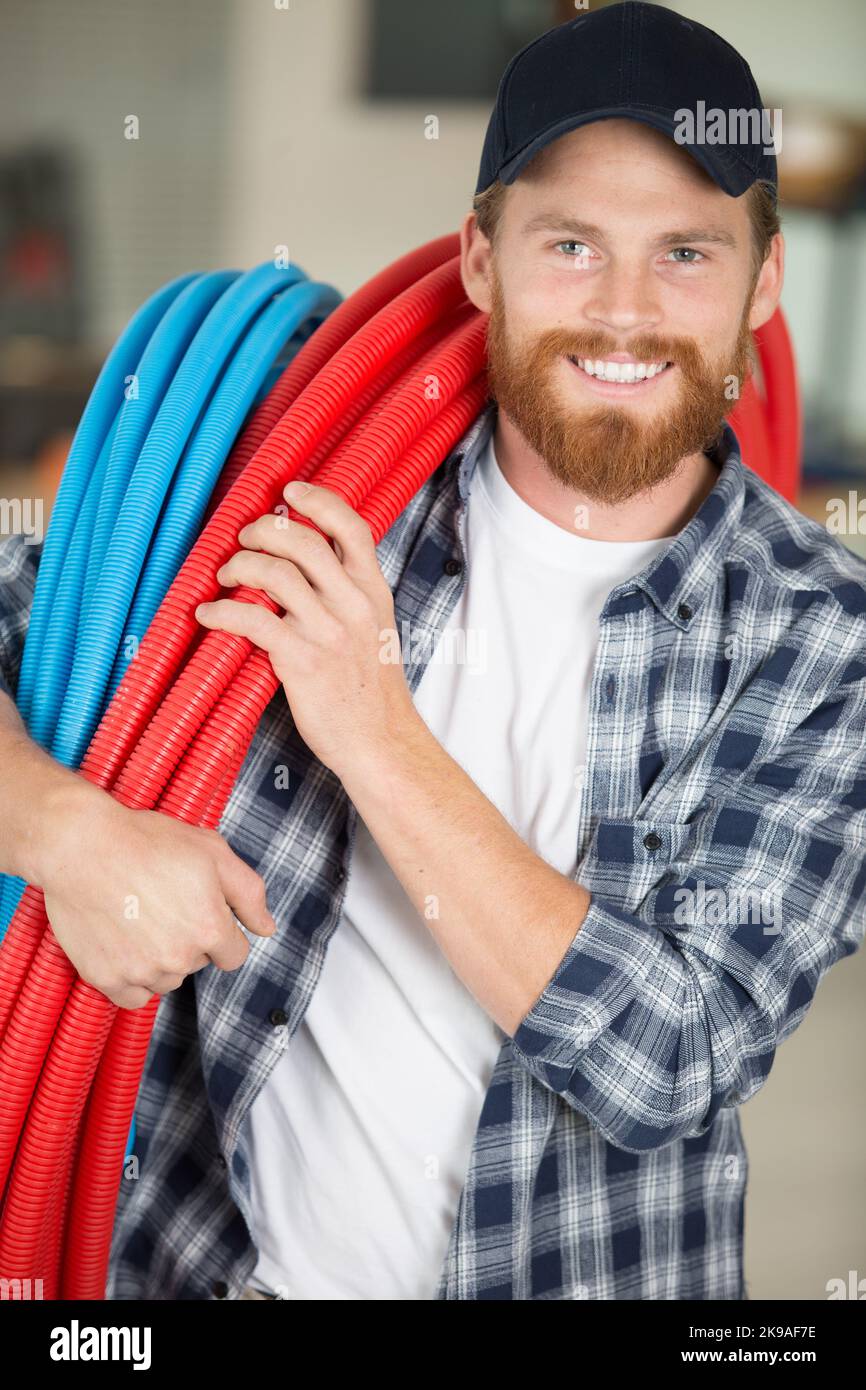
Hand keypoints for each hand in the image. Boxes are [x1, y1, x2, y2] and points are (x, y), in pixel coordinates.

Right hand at [34, 777, 275, 1009]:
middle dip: (189, 939)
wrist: (81, 845)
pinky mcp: (105, 978)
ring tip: (140, 917)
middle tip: (163, 902)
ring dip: (161, 959)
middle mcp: (177, 958)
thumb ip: (249, 894)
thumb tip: (267, 929)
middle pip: (198, 964)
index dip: (220, 930)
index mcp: (209, 928)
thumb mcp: (212, 851)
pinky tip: (125, 943)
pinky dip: (132, 978)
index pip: (234, 955)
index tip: (198, 910)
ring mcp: (139, 971)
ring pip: (167, 981)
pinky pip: (133, 996)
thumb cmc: (145, 841)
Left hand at [194, 480, 418, 777]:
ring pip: (274, 573)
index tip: (290, 490)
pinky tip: (209, 614)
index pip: (351, 527)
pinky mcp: (302, 661)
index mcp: (373, 592)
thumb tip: (312, 567)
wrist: (381, 742)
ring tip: (225, 577)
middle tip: (242, 539)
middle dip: (262, 531)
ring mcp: (328, 632)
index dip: (317, 501)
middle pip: (302, 542)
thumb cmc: (372, 691)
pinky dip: (221, 611)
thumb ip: (350, 595)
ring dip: (238, 567)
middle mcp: (353, 605)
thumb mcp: (376, 630)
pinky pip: (252, 620)